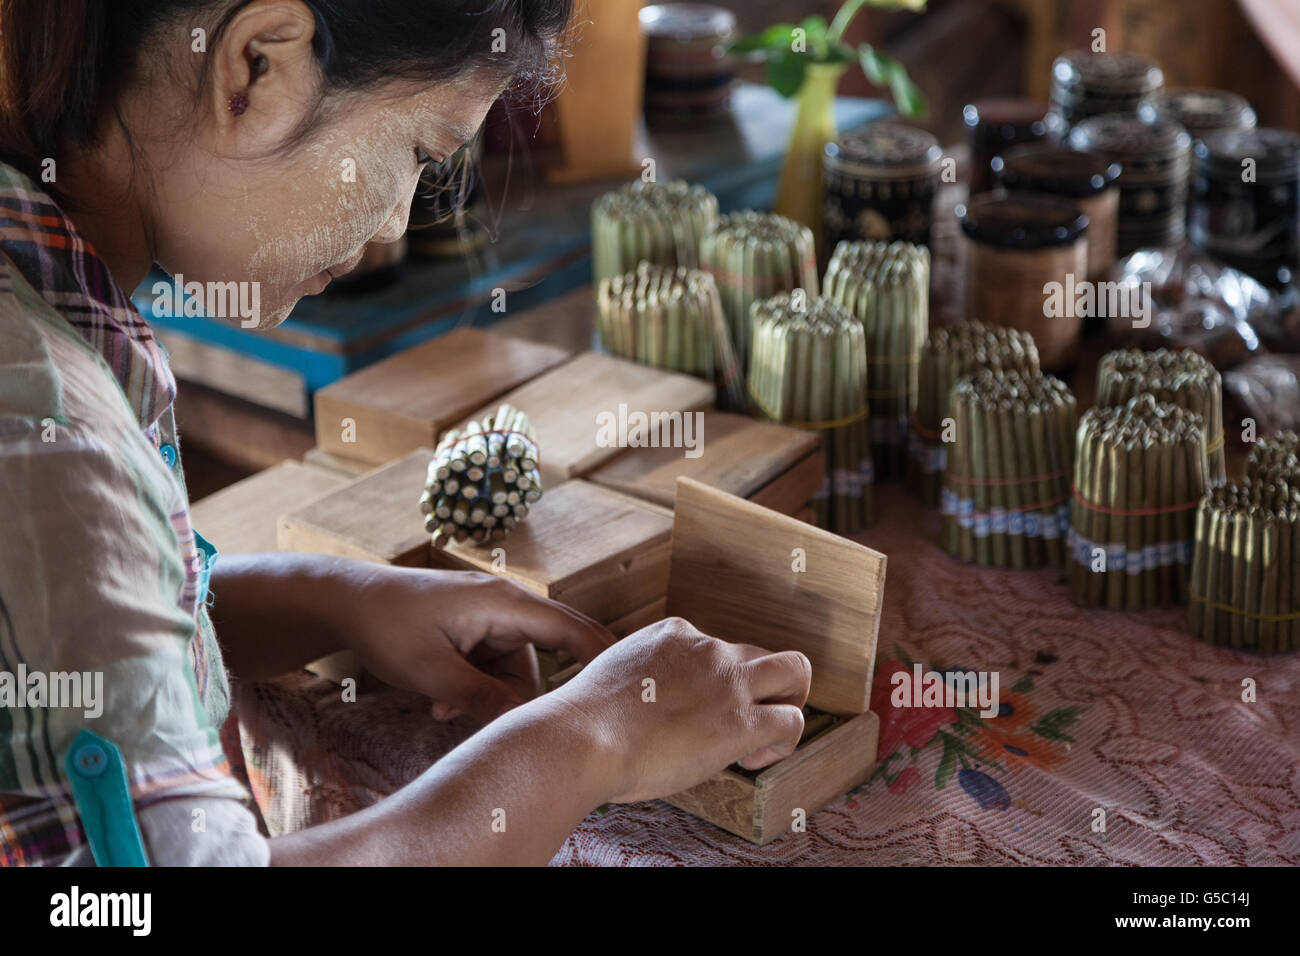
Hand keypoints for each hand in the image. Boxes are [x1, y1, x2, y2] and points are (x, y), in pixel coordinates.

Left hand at [343, 565, 613, 722]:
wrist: (347, 603)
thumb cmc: (387, 626)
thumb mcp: (432, 672)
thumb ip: (482, 698)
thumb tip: (526, 724)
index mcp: (507, 604)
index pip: (574, 632)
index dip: (602, 663)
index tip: (624, 695)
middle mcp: (509, 606)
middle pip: (554, 654)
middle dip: (532, 694)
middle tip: (522, 726)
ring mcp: (494, 618)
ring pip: (521, 669)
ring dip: (492, 696)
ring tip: (443, 708)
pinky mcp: (478, 630)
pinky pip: (497, 667)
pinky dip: (477, 687)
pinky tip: (441, 700)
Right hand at [549, 617, 810, 802]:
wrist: (583, 737)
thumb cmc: (584, 723)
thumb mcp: (613, 677)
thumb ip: (639, 681)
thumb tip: (644, 710)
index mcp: (672, 634)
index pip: (712, 649)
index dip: (710, 684)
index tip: (692, 715)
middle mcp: (706, 648)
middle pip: (759, 653)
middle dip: (761, 684)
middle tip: (745, 717)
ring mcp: (728, 681)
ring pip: (795, 670)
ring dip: (789, 700)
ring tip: (765, 735)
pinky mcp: (742, 720)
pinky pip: (792, 721)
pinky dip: (782, 742)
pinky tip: (751, 759)